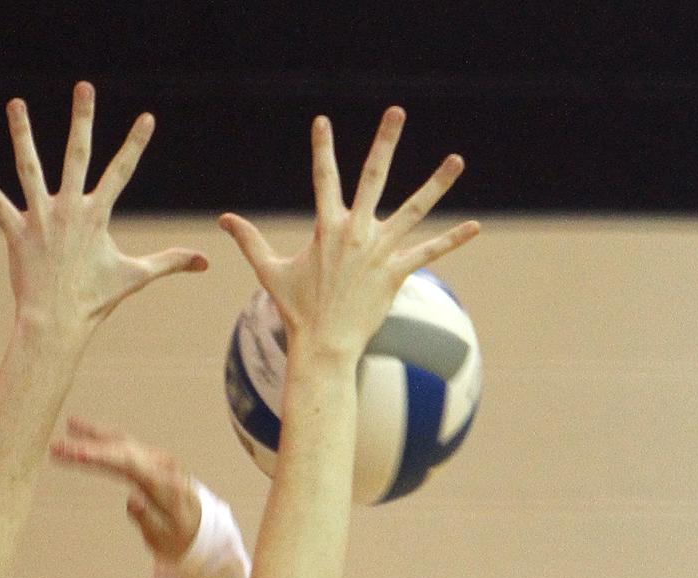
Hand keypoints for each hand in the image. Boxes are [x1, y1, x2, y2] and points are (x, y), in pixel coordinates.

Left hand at [0, 82, 207, 337]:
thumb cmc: (96, 302)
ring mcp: (40, 219)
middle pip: (76, 155)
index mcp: (96, 216)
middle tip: (84, 86)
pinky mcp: (16, 232)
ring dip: (23, 134)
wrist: (57, 324)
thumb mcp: (136, 277)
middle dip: (82, 119)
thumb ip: (170, 263)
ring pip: (30, 168)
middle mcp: (68, 209)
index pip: (121, 172)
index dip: (135, 144)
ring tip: (16, 103)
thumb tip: (205, 263)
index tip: (146, 118)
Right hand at [51, 418, 201, 560]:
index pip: (129, 464)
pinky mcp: (149, 459)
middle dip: (88, 447)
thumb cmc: (182, 536)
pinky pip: (123, 444)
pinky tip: (80, 428)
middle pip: (121, 449)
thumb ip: (149, 519)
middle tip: (56, 448)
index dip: (101, 457)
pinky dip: (102, 436)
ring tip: (68, 427)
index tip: (75, 454)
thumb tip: (131, 499)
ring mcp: (156, 459)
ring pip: (122, 441)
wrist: (202, 526)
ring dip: (93, 435)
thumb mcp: (166, 539)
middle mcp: (161, 465)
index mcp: (165, 484)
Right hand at [218, 108, 478, 361]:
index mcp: (326, 227)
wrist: (322, 346)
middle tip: (397, 112)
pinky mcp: (396, 274)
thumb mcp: (269, 271)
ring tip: (457, 160)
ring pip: (414, 209)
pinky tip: (474, 227)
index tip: (322, 121)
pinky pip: (429, 253)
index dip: (322, 148)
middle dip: (385, 142)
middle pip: (373, 176)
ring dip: (437, 184)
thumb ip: (250, 241)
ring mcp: (379, 251)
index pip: (324, 177)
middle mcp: (355, 232)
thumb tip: (223, 220)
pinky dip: (452, 240)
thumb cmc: (296, 310)